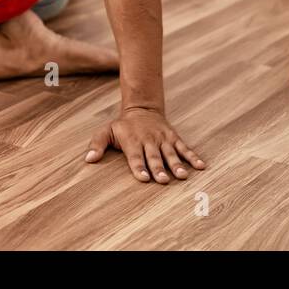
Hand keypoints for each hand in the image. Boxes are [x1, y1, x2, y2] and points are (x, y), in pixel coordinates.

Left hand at [84, 106, 206, 182]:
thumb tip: (88, 159)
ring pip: (171, 153)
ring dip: (177, 165)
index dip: (139, 167)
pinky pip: (184, 148)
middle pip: (154, 157)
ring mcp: (163, 139)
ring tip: (182, 176)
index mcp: (133, 141)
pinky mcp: (173, 138)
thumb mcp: (106, 131)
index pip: (136, 157)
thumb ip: (97, 144)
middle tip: (163, 181)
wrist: (142, 108)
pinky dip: (193, 157)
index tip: (143, 178)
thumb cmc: (122, 126)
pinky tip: (201, 166)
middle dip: (159, 168)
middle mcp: (149, 141)